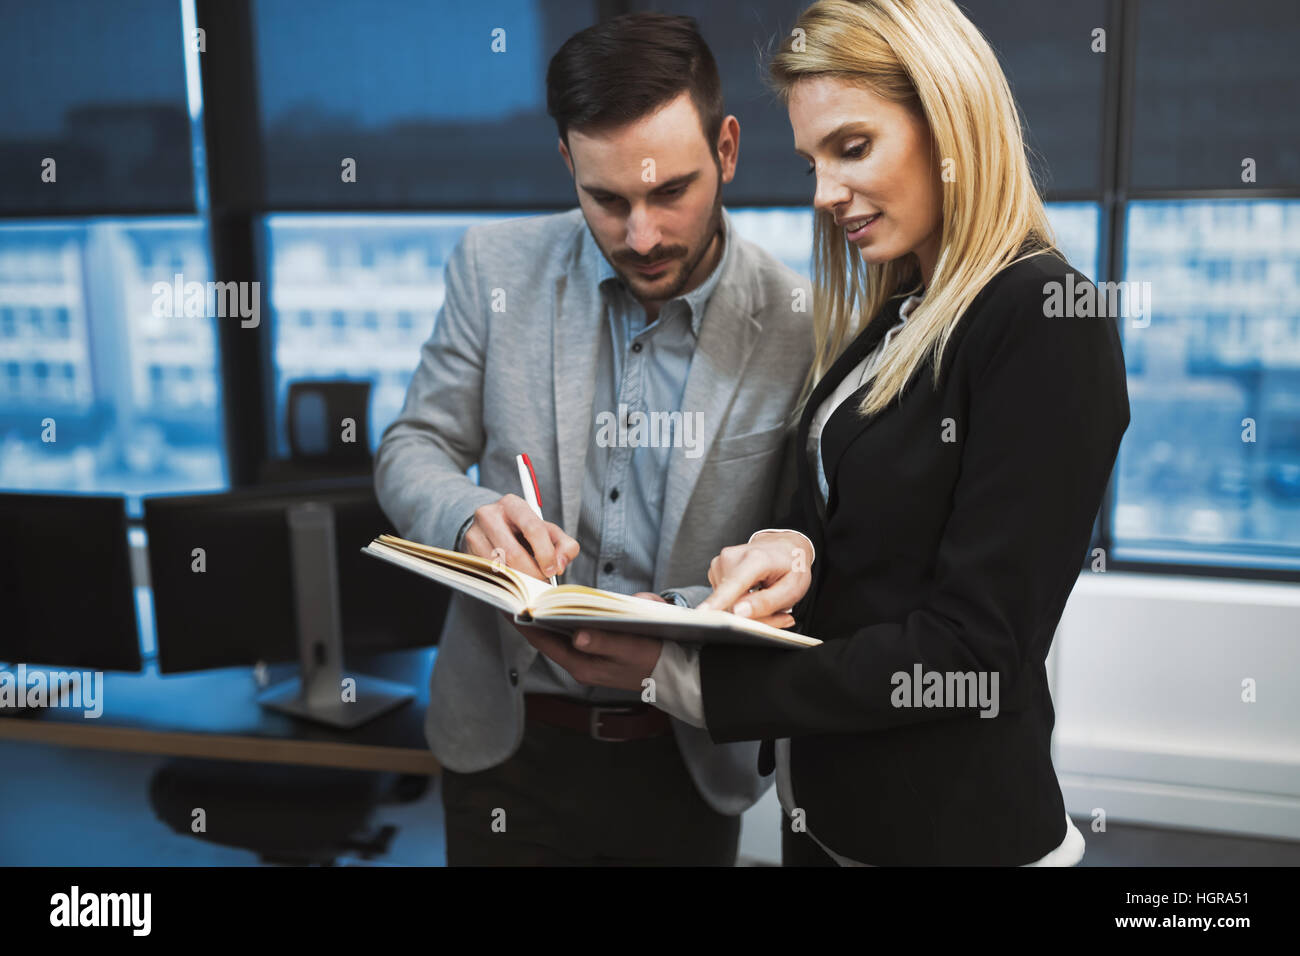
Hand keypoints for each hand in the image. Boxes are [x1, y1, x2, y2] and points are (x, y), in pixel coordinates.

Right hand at [463, 493, 579, 580]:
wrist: (489, 528)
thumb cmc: (522, 531)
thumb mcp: (547, 531)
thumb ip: (564, 545)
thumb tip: (560, 564)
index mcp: (513, 505)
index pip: (533, 529)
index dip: (545, 553)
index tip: (552, 571)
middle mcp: (489, 515)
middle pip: (514, 553)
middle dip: (532, 574)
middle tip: (542, 584)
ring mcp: (474, 534)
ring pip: (499, 567)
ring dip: (519, 582)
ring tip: (530, 584)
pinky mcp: (466, 552)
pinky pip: (488, 575)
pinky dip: (505, 584)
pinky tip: (514, 584)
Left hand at [505, 592, 665, 691]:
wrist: (673, 673)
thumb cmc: (653, 659)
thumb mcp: (630, 648)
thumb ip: (604, 642)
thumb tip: (577, 635)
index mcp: (583, 667)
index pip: (544, 642)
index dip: (524, 623)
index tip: (507, 604)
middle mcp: (580, 666)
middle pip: (546, 639)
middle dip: (530, 617)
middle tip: (514, 595)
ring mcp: (587, 661)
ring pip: (557, 637)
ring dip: (544, 618)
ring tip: (529, 598)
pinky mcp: (596, 655)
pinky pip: (570, 636)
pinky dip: (561, 621)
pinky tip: (558, 607)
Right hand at [697, 531, 811, 626]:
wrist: (784, 546)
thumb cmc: (791, 567)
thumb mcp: (791, 589)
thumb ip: (766, 602)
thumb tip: (738, 612)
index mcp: (755, 559)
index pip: (734, 584)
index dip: (718, 601)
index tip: (703, 613)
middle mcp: (732, 557)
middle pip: (731, 602)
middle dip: (752, 617)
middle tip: (778, 615)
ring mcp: (721, 561)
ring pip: (726, 603)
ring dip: (745, 611)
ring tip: (765, 600)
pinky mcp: (715, 569)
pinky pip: (724, 598)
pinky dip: (738, 603)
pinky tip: (753, 596)